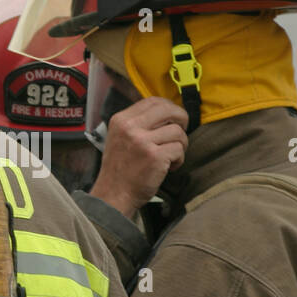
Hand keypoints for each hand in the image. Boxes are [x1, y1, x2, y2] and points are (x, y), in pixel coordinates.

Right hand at [88, 97, 188, 217]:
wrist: (114, 195)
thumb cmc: (120, 169)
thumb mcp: (119, 138)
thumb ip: (137, 123)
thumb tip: (166, 112)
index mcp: (121, 120)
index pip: (152, 101)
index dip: (169, 107)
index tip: (174, 117)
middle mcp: (130, 127)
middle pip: (168, 110)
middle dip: (182, 119)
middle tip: (182, 131)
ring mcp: (143, 142)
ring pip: (177, 132)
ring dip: (180, 145)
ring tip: (171, 156)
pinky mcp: (155, 157)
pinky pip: (179, 149)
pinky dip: (179, 159)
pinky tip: (169, 167)